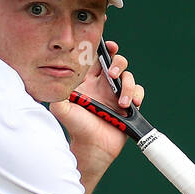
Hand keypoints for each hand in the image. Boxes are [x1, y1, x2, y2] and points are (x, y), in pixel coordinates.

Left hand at [49, 40, 143, 167]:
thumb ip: (58, 93)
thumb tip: (55, 79)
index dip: (104, 49)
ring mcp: (117, 94)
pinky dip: (137, 95)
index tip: (109, 46)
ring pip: (129, 77)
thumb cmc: (76, 128)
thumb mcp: (62, 109)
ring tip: (121, 103)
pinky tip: (130, 106)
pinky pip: (138, 92)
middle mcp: (103, 85)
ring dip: (128, 86)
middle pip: (117, 62)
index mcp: (88, 81)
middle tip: (113, 74)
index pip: (97, 59)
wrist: (92, 147)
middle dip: (119, 63)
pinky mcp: (129, 105)